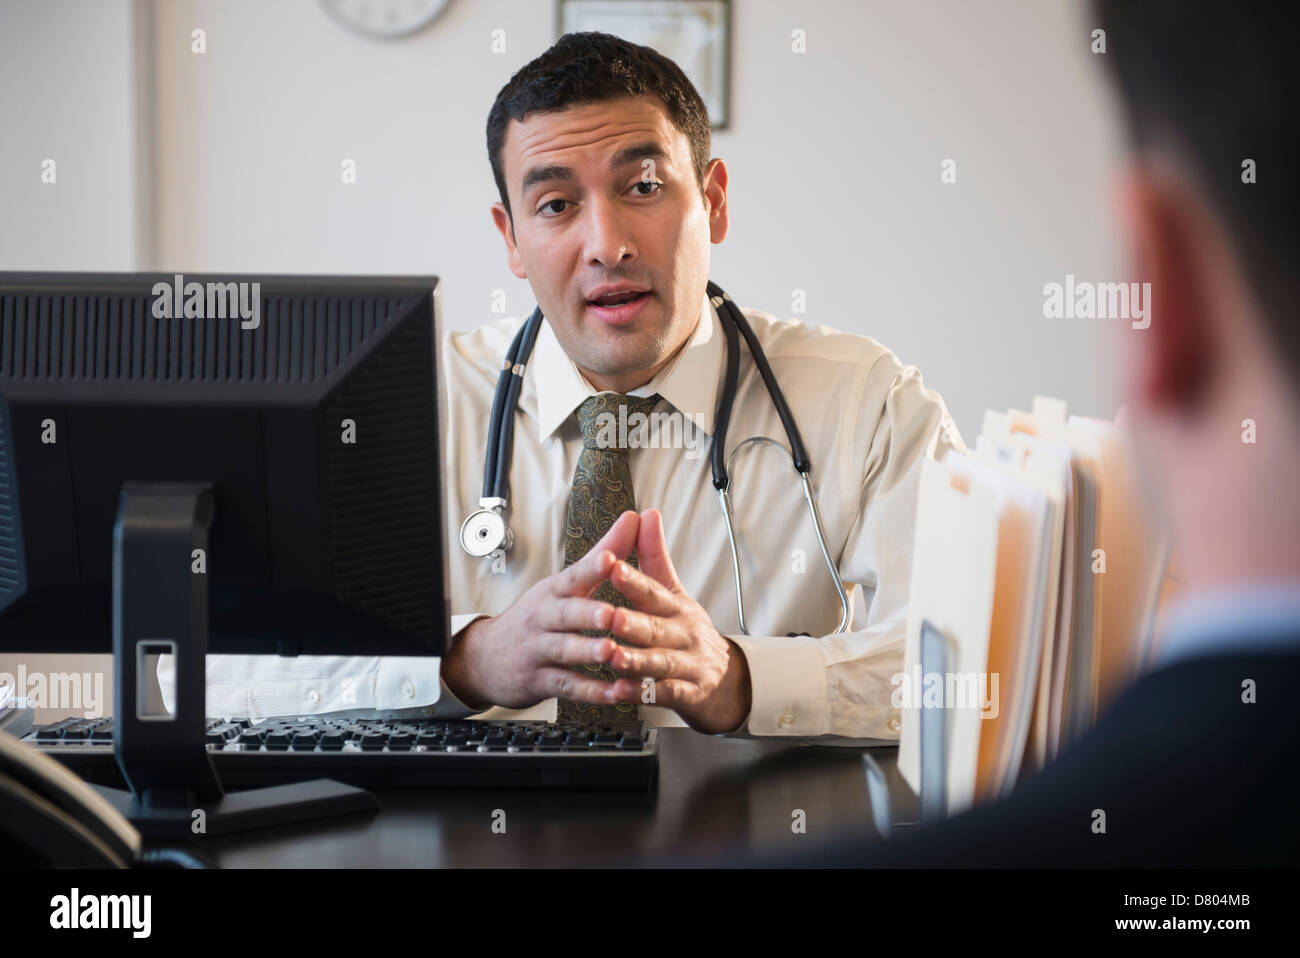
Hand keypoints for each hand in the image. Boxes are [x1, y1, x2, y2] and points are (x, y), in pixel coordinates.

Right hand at [442, 511, 639, 710]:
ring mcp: (539, 649)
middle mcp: (544, 617)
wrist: (485, 657)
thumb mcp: (563, 585)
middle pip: (566, 612)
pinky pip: (565, 686)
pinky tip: (612, 693)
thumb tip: (633, 520)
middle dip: (589, 613)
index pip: (574, 575)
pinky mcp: (538, 679)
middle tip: (612, 613)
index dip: (591, 567)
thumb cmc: (535, 617)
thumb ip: (602, 556)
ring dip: (588, 651)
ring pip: (564, 649)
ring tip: (612, 651)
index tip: (610, 558)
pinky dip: (589, 691)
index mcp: (554, 591)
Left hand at [604, 509, 752, 733]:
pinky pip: (665, 693)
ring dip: (636, 659)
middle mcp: (682, 633)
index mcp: (675, 607)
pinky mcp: (687, 694)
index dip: (632, 577)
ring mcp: (687, 664)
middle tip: (610, 616)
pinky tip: (621, 691)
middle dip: (633, 622)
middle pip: (656, 627)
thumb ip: (655, 556)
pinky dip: (644, 693)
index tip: (610, 565)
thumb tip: (646, 513)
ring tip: (612, 656)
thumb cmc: (689, 632)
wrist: (728, 681)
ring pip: (661, 661)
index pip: (652, 589)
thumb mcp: (674, 592)